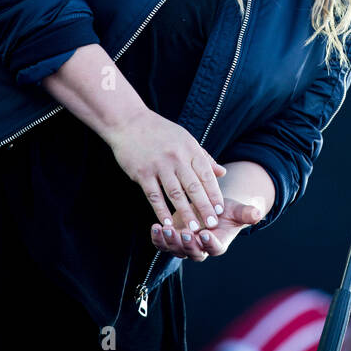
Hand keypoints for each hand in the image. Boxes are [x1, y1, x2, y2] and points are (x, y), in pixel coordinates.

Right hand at [106, 108, 227, 230]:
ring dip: (185, 213)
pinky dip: (160, 210)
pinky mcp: (142, 173)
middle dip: (204, 207)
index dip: (214, 193)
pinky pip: (153, 195)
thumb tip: (222, 173)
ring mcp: (159, 165)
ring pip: (175, 194)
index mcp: (189, 148)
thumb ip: (204, 157)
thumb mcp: (185, 139)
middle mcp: (176, 157)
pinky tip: (166, 223)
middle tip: (212, 225)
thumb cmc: (160, 132)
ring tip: (193, 229)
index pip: (206, 174)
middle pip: (193, 187)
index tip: (221, 210)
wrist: (128, 121)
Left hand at [152, 197, 264, 261]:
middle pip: (193, 252)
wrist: (209, 209)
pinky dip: (157, 238)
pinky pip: (162, 244)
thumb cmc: (225, 211)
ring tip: (165, 230)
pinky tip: (155, 227)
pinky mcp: (171, 240)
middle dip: (187, 244)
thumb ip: (246, 213)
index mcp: (217, 243)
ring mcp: (184, 246)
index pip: (214, 248)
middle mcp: (200, 249)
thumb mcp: (236, 210)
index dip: (209, 243)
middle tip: (184, 233)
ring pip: (176, 250)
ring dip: (170, 242)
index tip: (205, 234)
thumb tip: (258, 213)